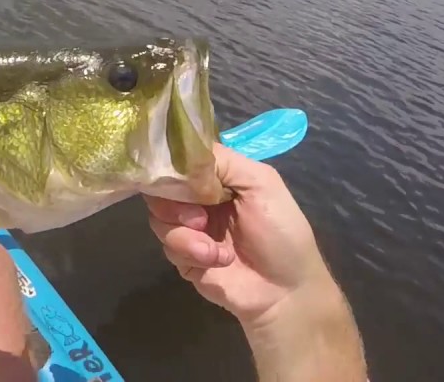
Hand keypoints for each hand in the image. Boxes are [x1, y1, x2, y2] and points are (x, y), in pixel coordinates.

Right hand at [145, 144, 330, 324]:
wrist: (285, 291)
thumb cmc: (281, 233)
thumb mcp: (261, 184)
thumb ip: (223, 161)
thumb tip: (182, 151)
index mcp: (219, 178)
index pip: (181, 160)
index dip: (172, 165)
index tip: (175, 176)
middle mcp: (200, 199)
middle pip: (161, 188)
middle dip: (174, 203)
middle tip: (199, 218)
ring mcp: (190, 229)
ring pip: (159, 218)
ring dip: (186, 233)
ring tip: (212, 248)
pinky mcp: (183, 257)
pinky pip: (168, 246)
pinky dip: (192, 252)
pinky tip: (218, 260)